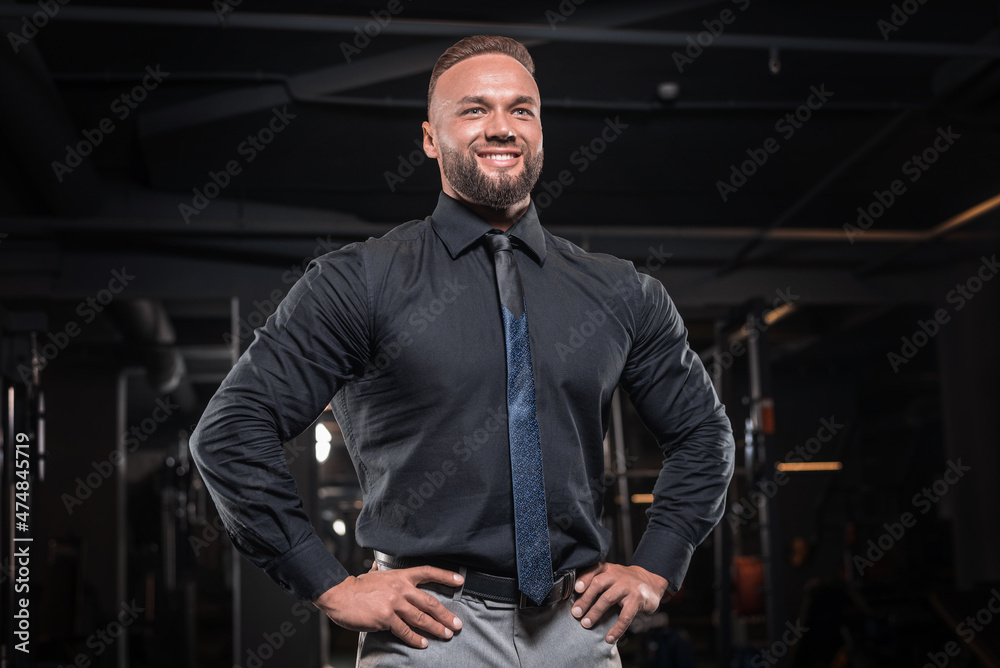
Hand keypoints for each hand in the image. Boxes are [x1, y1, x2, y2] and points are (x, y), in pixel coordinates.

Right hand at [312, 562, 464, 648]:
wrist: (339, 595)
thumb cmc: (356, 587)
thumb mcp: (374, 574)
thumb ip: (384, 573)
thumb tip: (379, 566)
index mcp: (400, 575)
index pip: (427, 572)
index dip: (445, 576)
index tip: (460, 580)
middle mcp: (400, 588)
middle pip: (429, 601)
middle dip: (445, 614)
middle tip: (457, 624)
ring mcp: (393, 603)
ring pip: (420, 617)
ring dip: (435, 628)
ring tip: (446, 634)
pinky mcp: (385, 617)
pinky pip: (404, 630)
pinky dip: (415, 638)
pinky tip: (423, 643)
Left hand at [570, 562, 668, 643]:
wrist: (652, 583)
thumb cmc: (625, 582)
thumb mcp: (611, 575)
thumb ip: (596, 580)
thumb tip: (574, 598)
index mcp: (608, 569)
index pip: (594, 569)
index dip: (584, 578)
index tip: (576, 589)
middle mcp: (617, 575)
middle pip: (598, 584)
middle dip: (585, 599)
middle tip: (575, 613)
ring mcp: (628, 587)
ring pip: (608, 598)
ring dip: (595, 612)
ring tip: (586, 624)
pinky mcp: (637, 600)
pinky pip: (625, 616)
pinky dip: (617, 628)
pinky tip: (609, 638)